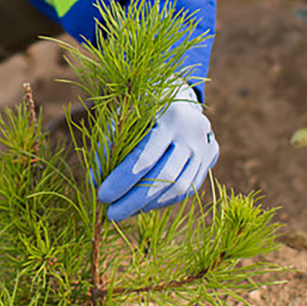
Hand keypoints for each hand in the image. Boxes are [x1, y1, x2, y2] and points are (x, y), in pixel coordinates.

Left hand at [97, 79, 217, 220]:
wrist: (177, 92)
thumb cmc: (142, 104)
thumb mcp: (122, 115)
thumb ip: (108, 145)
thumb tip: (96, 180)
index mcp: (169, 116)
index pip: (144, 157)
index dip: (122, 180)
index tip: (102, 196)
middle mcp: (193, 132)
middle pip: (165, 177)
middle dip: (135, 200)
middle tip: (111, 214)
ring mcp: (206, 146)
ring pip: (180, 187)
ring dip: (149, 204)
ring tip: (124, 211)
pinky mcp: (210, 157)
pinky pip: (188, 188)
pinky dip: (163, 200)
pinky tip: (142, 205)